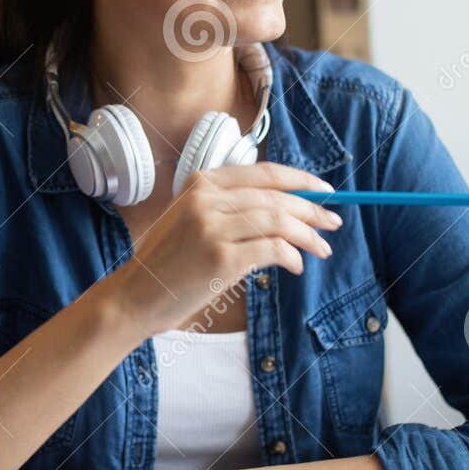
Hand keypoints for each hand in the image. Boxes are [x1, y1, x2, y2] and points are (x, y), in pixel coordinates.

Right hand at [116, 162, 341, 336]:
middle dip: (312, 209)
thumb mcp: (189, 218)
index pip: (264, 173)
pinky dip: (291, 256)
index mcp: (201, 183)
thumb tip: (285, 207)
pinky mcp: (221, 258)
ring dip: (307, 236)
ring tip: (321, 249)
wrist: (135, 295)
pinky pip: (272, 249)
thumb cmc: (167, 262)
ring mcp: (213, 227)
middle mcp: (207, 199)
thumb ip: (226, 205)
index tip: (325, 191)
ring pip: (279, 221)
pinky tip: (295, 265)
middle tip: (333, 223)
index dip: (300, 180)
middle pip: (276, 197)